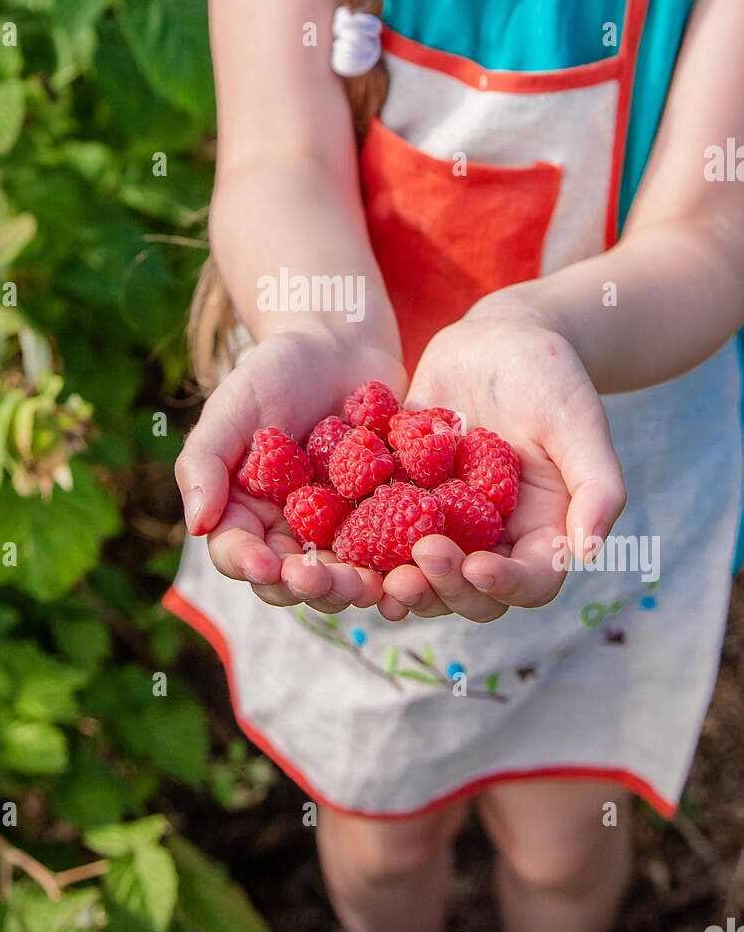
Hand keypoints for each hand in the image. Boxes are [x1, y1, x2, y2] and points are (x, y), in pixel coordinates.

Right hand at [175, 329, 406, 614]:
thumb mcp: (232, 406)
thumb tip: (196, 524)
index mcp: (245, 511)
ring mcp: (339, 529)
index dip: (248, 564)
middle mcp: (289, 530)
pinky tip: (412, 568)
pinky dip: (399, 566)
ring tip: (370, 585)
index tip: (267, 565)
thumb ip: (205, 461)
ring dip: (354, 588)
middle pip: (293, 578)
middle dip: (307, 586)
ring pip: (344, 576)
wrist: (341, 344)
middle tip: (322, 579)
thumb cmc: (275, 370)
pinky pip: (392, 551)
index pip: (237, 552)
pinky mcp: (385, 518)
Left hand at [378, 303, 626, 621]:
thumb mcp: (579, 423)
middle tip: (413, 570)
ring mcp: (444, 525)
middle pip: (469, 592)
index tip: (476, 567)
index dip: (504, 585)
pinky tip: (333, 546)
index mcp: (541, 533)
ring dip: (398, 584)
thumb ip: (597, 486)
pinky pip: (379, 533)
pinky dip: (360, 547)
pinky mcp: (403, 502)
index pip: (530, 581)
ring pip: (420, 574)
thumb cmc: (551, 374)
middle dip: (442, 589)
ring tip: (374, 577)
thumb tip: (591, 551)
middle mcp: (491, 540)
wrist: (496, 339)